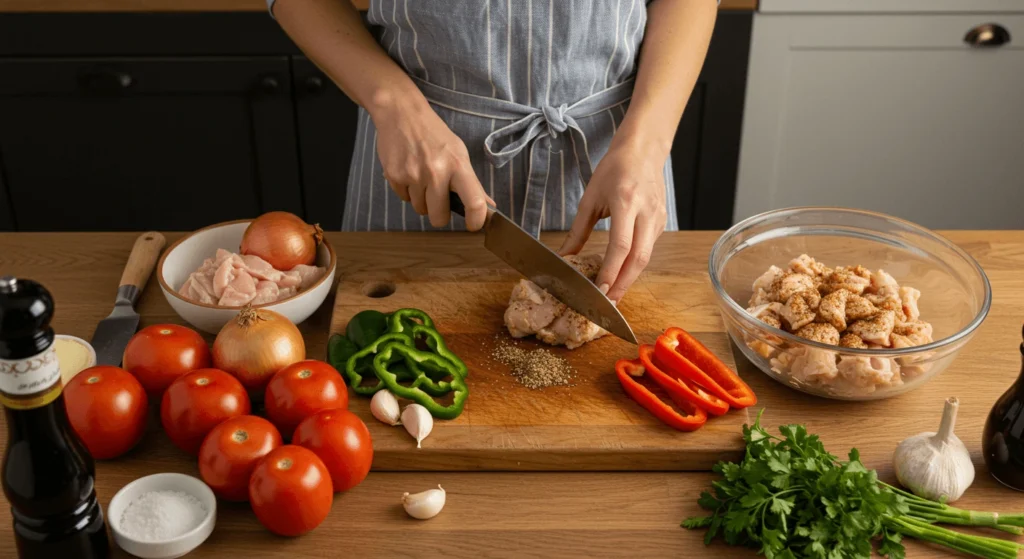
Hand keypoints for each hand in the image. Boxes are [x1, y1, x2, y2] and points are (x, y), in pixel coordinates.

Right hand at [372, 94, 493, 230]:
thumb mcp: (459, 153)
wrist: (402, 113)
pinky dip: (407, 190)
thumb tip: (489, 206)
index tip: (473, 225)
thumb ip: (473, 182)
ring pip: (420, 209)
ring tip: (421, 176)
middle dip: (439, 213)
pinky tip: (408, 171)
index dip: (476, 220)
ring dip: (422, 199)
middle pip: (439, 217)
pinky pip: (404, 199)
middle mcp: (437, 172)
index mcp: (458, 165)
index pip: (475, 202)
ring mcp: (414, 175)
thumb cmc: (434, 134)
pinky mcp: (395, 176)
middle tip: (438, 196)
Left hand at [559, 137, 667, 301]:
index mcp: (625, 201)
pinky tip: (622, 274)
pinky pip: (649, 249)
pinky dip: (634, 265)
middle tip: (608, 304)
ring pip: (646, 257)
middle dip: (623, 284)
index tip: (599, 290)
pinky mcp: (662, 222)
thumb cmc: (613, 170)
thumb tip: (564, 257)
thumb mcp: (589, 198)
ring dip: (629, 279)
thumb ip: (577, 231)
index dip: (610, 271)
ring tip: (612, 294)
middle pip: (638, 258)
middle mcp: (645, 211)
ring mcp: (658, 218)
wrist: (642, 151)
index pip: (620, 246)